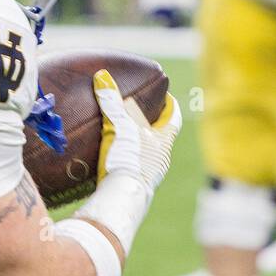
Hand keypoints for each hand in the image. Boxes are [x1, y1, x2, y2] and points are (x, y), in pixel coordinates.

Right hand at [92, 69, 181, 195]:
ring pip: (147, 153)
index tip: (164, 95)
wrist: (124, 199)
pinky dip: (126, 160)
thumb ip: (112, 103)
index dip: (169, 105)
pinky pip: (133, 168)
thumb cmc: (130, 160)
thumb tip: (103, 76)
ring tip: (122, 135)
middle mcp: (160, 157)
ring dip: (138, 144)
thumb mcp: (120, 127)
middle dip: (151, 124)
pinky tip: (112, 160)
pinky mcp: (135, 186)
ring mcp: (149, 174)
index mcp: (163, 141)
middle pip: (160, 136)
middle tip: (139, 112)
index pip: (173, 118)